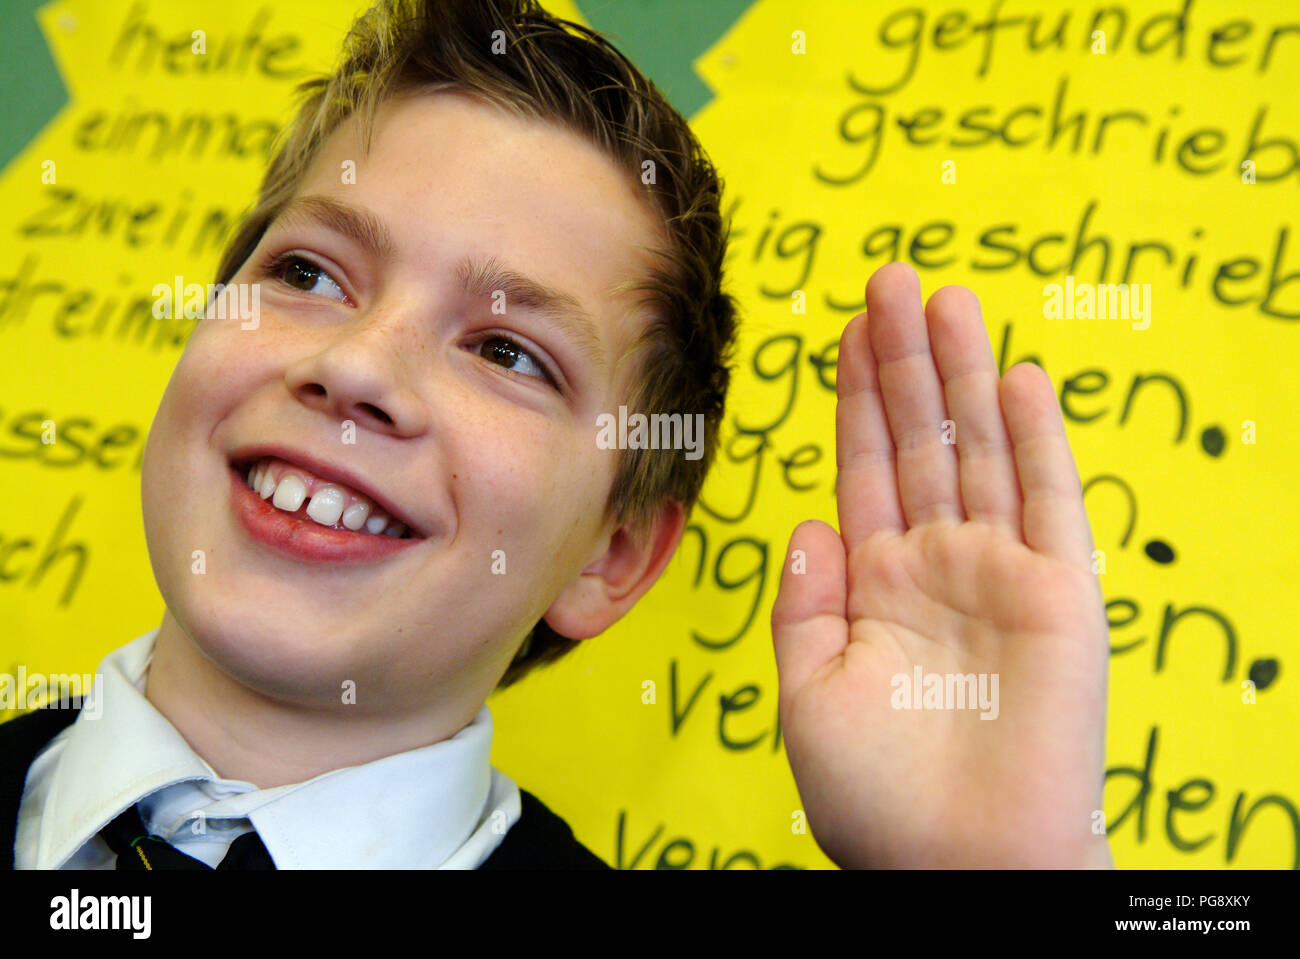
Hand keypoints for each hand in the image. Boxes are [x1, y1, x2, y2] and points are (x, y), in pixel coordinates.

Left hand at [771, 263, 1112, 868]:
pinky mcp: (1060, 595)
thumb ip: (803, 606)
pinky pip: (1048, 503)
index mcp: (876, 583)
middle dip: (904, 360)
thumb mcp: (808, 694)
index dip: (852, 398)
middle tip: (890, 278)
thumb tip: (810, 525)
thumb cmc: (877, 796)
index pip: (863, 466)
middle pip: (920, 439)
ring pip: (981, 451)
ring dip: (964, 375)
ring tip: (946, 300)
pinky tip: (1017, 378)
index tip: (842, 331)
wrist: (956, 864)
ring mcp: (1000, 573)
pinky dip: (1035, 441)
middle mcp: (938, 564)